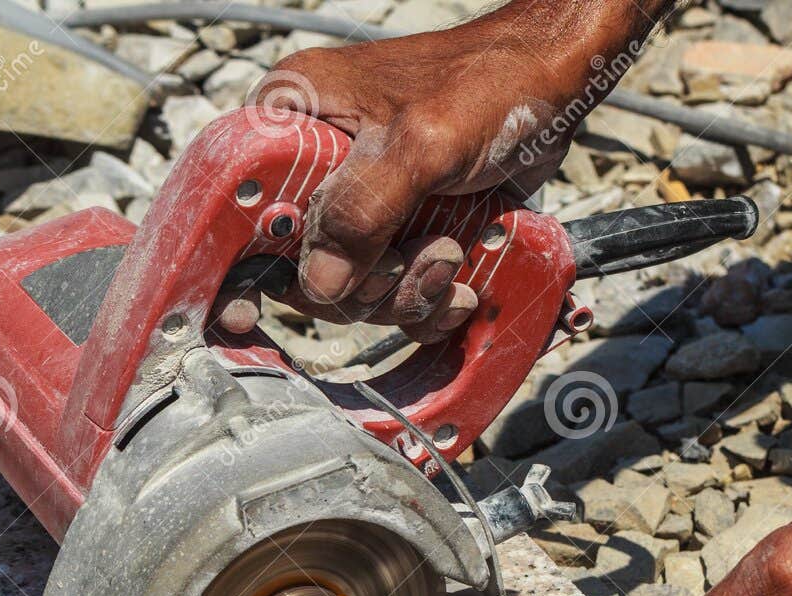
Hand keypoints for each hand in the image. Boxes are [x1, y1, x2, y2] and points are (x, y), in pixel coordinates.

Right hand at [216, 2, 652, 340]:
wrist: (556, 85)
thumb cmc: (490, 83)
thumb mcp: (420, 142)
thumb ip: (363, 210)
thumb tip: (319, 282)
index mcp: (293, 122)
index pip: (235, 206)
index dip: (235, 265)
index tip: (245, 315)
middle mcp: (317, 167)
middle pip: (301, 268)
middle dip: (364, 284)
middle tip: (418, 256)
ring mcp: (361, 206)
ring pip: (352, 291)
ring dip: (409, 294)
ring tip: (453, 254)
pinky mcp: (400, 232)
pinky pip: (394, 294)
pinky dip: (430, 300)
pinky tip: (463, 280)